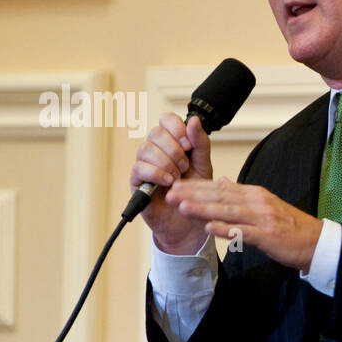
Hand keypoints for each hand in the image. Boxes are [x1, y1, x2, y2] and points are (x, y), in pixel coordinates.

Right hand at [129, 113, 212, 253]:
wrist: (189, 222)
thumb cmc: (195, 192)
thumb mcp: (204, 165)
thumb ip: (200, 143)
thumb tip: (194, 119)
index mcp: (172, 142)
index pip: (166, 119)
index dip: (177, 128)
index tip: (189, 144)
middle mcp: (156, 150)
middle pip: (155, 132)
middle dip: (174, 149)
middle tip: (185, 166)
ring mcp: (145, 164)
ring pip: (146, 149)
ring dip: (166, 162)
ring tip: (177, 178)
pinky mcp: (137, 181)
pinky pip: (139, 168)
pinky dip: (156, 173)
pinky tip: (168, 183)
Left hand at [165, 177, 325, 271]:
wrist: (317, 242)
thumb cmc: (291, 227)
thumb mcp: (266, 204)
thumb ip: (242, 193)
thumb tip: (221, 180)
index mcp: (255, 194)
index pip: (220, 187)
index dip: (196, 186)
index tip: (175, 185)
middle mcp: (257, 202)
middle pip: (220, 196)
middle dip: (193, 194)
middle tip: (170, 193)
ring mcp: (263, 218)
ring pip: (228, 211)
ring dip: (203, 208)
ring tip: (182, 207)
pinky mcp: (268, 235)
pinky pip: (243, 232)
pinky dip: (226, 229)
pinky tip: (209, 227)